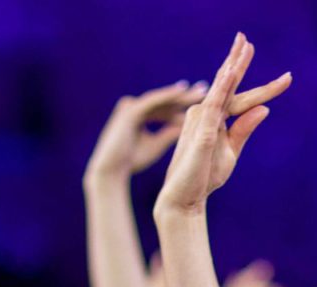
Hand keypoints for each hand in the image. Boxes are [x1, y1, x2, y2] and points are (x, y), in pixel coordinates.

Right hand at [85, 81, 206, 187]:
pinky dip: (167, 95)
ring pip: (162, 99)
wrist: (111, 169)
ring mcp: (132, 106)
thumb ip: (169, 133)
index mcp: (141, 115)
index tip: (203, 102)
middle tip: (205, 88)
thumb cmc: (132, 160)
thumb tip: (188, 126)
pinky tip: (182, 90)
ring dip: (180, 94)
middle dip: (185, 96)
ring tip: (199, 90)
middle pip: (165, 101)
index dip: (184, 105)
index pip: (166, 108)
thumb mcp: (156, 144)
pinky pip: (153, 101)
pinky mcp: (131, 110)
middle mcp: (136, 107)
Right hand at [154, 33, 291, 220]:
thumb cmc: (204, 176)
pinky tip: (230, 72)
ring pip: (222, 90)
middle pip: (227, 83)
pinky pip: (214, 107)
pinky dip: (222, 88)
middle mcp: (207, 114)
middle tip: (246, 38)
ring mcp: (203, 121)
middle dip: (238, 60)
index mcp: (216, 119)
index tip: (288, 77)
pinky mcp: (203, 133)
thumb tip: (264, 109)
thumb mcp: (231, 151)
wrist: (184, 198)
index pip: (241, 97)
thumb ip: (244, 129)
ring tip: (243, 46)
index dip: (265, 88)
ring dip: (232, 67)